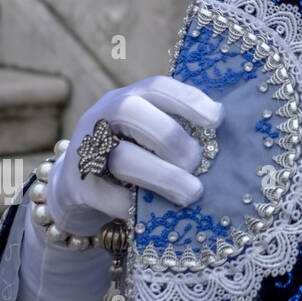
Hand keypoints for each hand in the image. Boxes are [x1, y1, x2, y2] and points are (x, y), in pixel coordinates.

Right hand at [46, 76, 220, 235]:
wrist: (76, 186)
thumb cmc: (132, 154)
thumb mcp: (150, 134)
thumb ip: (180, 130)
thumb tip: (226, 145)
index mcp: (129, 98)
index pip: (156, 87)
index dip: (188, 99)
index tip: (217, 119)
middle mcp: (102, 118)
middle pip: (131, 112)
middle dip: (171, 138)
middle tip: (197, 162)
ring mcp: (84, 151)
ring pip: (122, 158)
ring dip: (163, 176)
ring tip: (192, 193)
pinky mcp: (75, 187)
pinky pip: (107, 195)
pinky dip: (135, 205)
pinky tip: (156, 213)